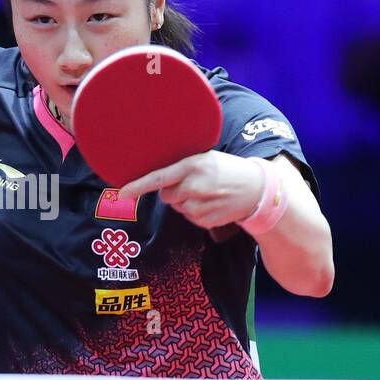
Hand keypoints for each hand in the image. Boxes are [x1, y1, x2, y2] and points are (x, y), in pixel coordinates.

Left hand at [120, 150, 262, 229]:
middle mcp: (195, 186)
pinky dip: (195, 212)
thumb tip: (158, 177)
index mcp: (194, 166)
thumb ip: (183, 166)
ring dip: (185, 201)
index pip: (159, 178)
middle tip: (194, 184)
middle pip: (166, 195)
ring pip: (177, 207)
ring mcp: (200, 205)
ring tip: (207, 193)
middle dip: (174, 191)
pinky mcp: (204, 220)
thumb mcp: (208, 159)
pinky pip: (188, 217)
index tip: (122, 193)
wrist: (257, 190)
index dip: (138, 186)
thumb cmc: (229, 170)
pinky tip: (211, 204)